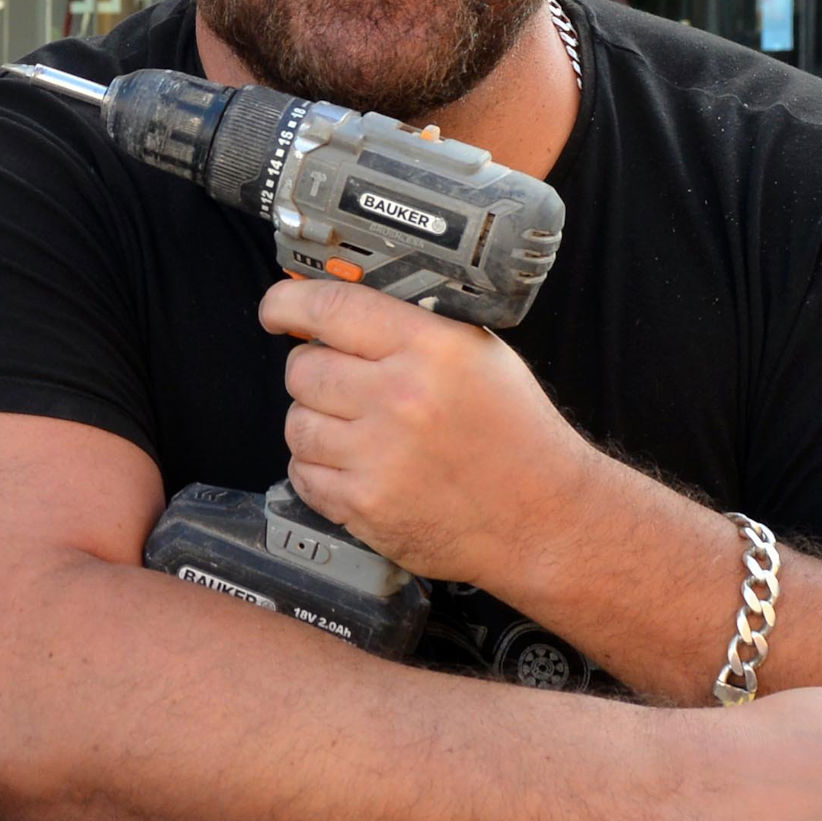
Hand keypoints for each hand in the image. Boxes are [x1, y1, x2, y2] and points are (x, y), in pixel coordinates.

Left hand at [262, 275, 590, 589]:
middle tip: (342, 386)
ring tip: (359, 433)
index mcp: (431, 348)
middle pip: (304, 368)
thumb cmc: (516, 435)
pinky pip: (303, 474)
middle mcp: (400, 397)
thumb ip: (413, 328)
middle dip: (315, 373)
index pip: (331, 306)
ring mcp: (378, 455)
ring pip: (296, 423)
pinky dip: (319, 471)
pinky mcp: (364, 504)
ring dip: (316, 425)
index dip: (288, 301)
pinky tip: (359, 469)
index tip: (277, 308)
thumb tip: (339, 311)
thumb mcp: (480, 356)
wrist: (544, 519)